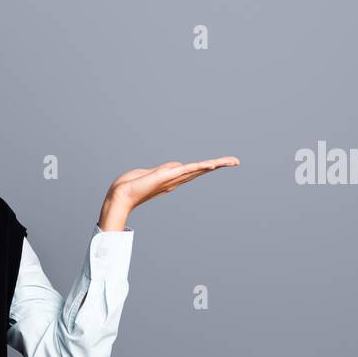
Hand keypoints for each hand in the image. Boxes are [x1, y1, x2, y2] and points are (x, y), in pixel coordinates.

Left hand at [110, 156, 239, 210]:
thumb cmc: (132, 185)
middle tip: (236, 161)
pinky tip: (211, 164)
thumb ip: (165, 169)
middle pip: (201, 170)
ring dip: (215, 164)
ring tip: (231, 161)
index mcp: (172, 178)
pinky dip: (199, 167)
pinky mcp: (167, 177)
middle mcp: (176, 180)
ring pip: (198, 169)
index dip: (208, 166)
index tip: (221, 163)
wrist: (121, 195)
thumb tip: (177, 165)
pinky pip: (186, 170)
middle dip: (218, 165)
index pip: (194, 170)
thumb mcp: (152, 173)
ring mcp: (173, 179)